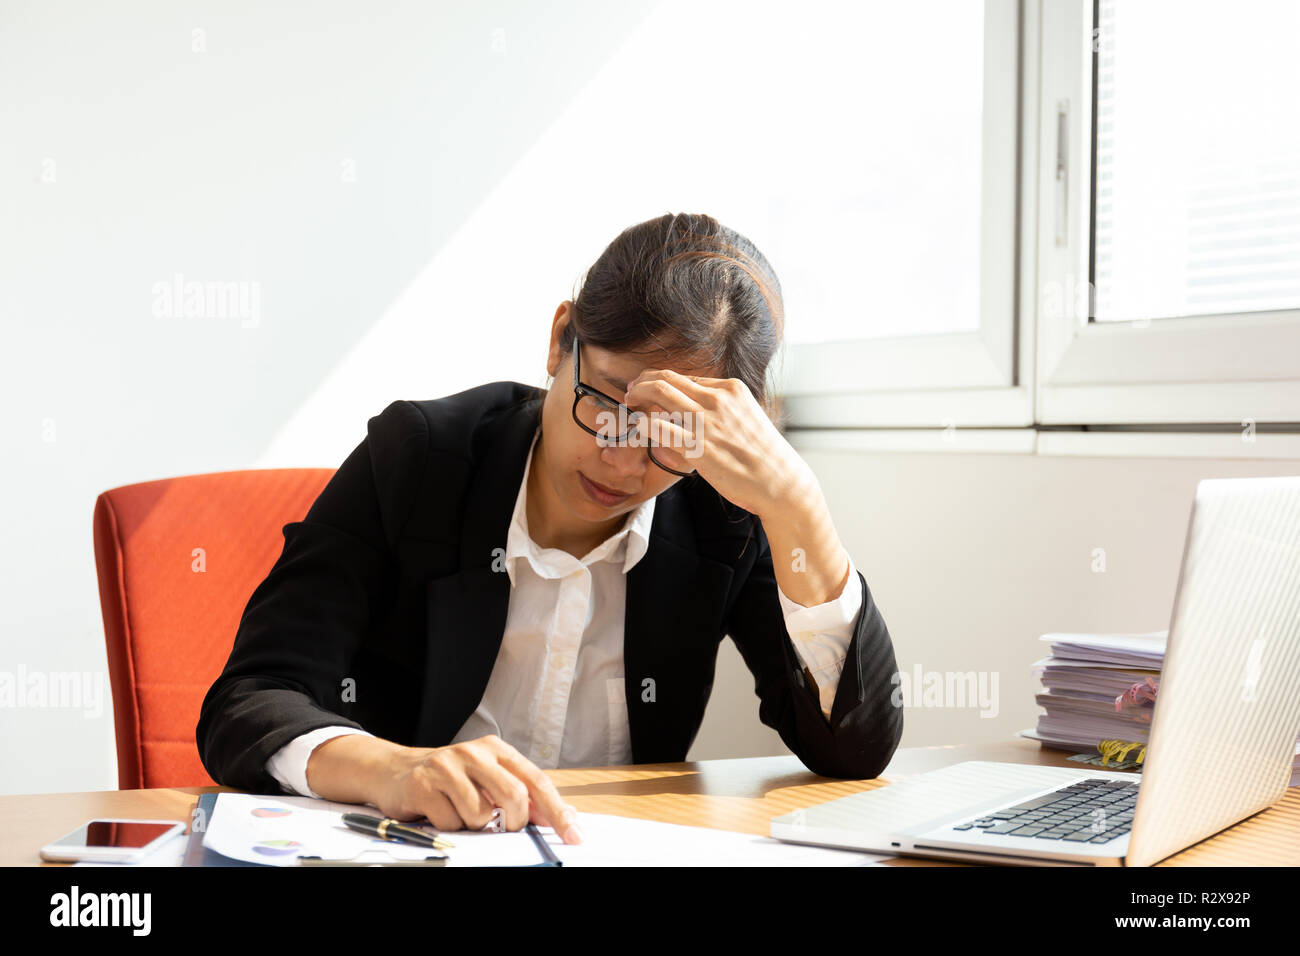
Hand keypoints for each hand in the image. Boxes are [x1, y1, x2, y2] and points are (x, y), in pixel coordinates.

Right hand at [371, 734, 583, 843]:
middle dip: (514, 822)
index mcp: (496, 749)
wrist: (396, 771)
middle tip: (504, 828)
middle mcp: (474, 752)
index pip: (536, 781)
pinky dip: (450, 828)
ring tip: (461, 813)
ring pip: (480, 814)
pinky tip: (440, 813)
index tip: (573, 834)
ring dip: (475, 826)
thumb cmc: (450, 779)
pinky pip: (451, 823)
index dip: (557, 811)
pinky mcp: (424, 784)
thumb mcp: (488, 779)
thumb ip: (521, 795)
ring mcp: (447, 766)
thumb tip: (556, 817)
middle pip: (513, 796)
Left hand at [623, 369, 811, 518]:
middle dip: (643, 381)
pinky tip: (639, 428)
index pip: (686, 378)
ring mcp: (706, 421)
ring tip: (630, 405)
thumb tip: (695, 409)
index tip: (650, 389)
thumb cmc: (764, 456)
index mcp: (731, 389)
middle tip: (632, 391)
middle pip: (668, 378)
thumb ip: (722, 409)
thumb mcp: (746, 417)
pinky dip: (642, 424)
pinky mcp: (697, 446)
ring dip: (638, 396)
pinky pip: (658, 426)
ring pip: (659, 393)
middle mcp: (718, 399)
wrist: (780, 482)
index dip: (663, 381)